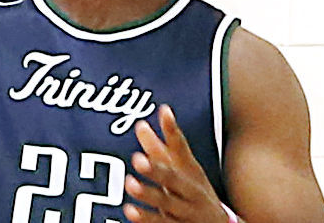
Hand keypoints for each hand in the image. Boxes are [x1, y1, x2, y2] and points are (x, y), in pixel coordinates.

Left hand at [123, 104, 231, 222]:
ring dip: (148, 194)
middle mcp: (191, 191)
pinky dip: (146, 219)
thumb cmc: (193, 193)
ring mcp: (186, 212)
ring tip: (129, 183)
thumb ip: (159, 149)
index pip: (182, 149)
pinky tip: (130, 210)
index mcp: (191, 173)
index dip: (172, 130)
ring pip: (167, 204)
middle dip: (157, 169)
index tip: (163, 111)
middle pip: (174, 179)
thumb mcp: (182, 170)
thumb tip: (141, 124)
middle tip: (137, 158)